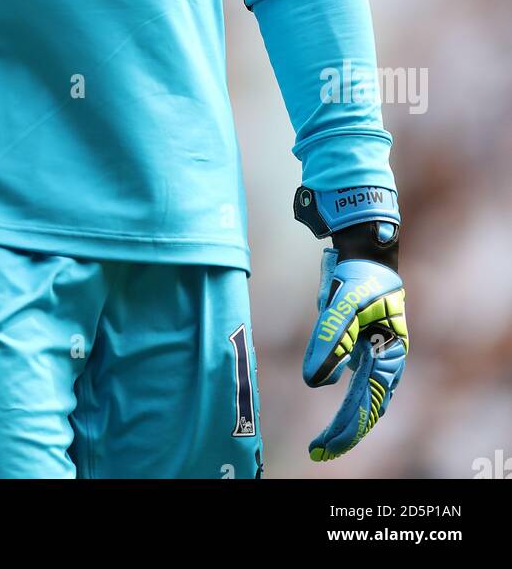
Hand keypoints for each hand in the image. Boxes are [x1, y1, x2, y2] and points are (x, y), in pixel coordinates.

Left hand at [303, 245, 407, 461]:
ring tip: (324, 443)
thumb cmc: (359, 276)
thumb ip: (328, 341)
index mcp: (390, 353)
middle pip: (368, 407)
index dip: (347, 428)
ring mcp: (376, 354)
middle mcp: (386, 358)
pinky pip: (358, 382)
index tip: (324, 447)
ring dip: (347, 421)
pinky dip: (348, 401)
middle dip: (345, 432)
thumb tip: (313, 383)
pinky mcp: (363, 346)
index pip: (368, 402)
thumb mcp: (343, 306)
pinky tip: (338, 414)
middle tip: (318, 452)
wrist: (365, 250)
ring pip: (364, 398)